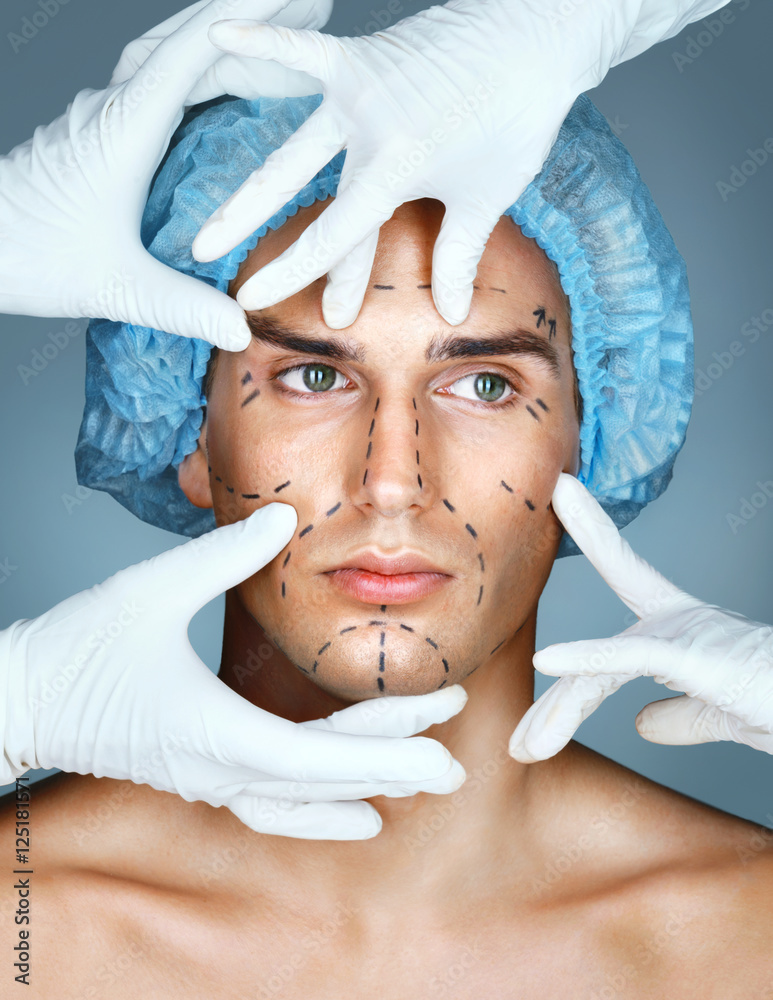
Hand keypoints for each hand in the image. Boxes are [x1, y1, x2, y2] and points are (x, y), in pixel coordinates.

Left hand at [0, 0, 329, 348]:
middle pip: (184, 39)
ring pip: (165, 55)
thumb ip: (181, 306)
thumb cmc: (26, 256)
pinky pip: (152, 82)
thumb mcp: (114, 287)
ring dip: (219, 37)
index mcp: (123, 130)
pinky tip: (215, 86)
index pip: (193, 52)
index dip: (249, 15)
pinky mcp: (93, 132)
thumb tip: (240, 326)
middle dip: (248, 14)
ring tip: (273, 35)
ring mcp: (99, 116)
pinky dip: (194, 68)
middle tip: (308, 8)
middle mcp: (110, 109)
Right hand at [0, 504, 465, 839]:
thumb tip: (284, 518)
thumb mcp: (149, 588)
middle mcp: (218, 768)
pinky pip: (272, 807)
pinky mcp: (200, 771)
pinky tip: (356, 813)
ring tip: (418, 787)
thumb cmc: (76, 649)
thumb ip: (223, 554)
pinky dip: (319, 812)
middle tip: (456, 760)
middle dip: (393, 766)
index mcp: (214, 732)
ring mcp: (209, 777)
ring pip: (302, 802)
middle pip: (323, 780)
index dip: (384, 749)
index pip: (319, 759)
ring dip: (362, 791)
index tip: (442, 741)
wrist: (21, 696)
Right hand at [192, 0, 713, 328]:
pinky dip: (265, 40)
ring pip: (293, 151)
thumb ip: (458, 255)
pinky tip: (218, 31)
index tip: (254, 304)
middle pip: (311, 203)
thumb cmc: (518, 114)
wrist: (537, 29)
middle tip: (225, 285)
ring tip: (208, 230)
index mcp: (397, 166)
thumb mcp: (488, 195)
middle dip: (267, 248)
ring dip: (249, 194)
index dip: (295, 274)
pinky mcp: (362, 56)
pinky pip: (302, 51)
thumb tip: (448, 313)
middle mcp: (367, 128)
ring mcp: (359, 89)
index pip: (336, 237)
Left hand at [509, 474, 772, 761]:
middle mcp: (679, 620)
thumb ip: (679, 714)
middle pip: (598, 649)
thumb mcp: (720, 713)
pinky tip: (546, 663)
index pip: (625, 573)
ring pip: (601, 666)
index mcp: (683, 627)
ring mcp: (687, 633)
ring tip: (525, 749)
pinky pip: (629, 656)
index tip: (563, 492)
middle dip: (558, 693)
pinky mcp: (697, 654)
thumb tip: (641, 722)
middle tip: (520, 743)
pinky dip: (585, 659)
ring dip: (562, 714)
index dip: (593, 533)